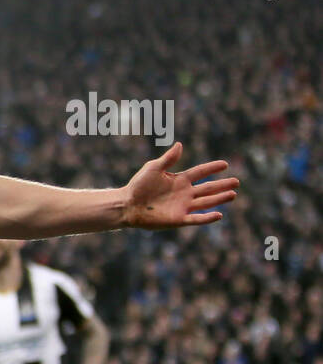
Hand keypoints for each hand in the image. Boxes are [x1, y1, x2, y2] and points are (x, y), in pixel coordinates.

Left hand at [123, 143, 237, 228]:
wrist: (127, 205)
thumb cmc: (138, 186)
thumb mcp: (153, 168)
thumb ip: (168, 158)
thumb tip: (180, 144)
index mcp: (179, 180)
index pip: (200, 172)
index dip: (212, 168)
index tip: (225, 164)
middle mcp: (184, 193)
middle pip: (208, 188)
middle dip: (222, 185)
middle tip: (237, 181)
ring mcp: (182, 206)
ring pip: (206, 202)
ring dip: (219, 199)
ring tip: (233, 194)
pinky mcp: (178, 219)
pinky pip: (196, 219)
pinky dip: (207, 218)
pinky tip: (219, 214)